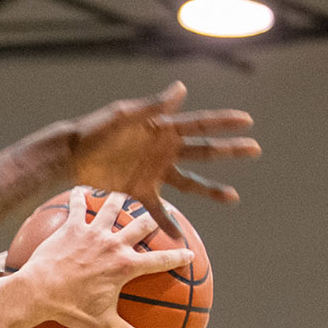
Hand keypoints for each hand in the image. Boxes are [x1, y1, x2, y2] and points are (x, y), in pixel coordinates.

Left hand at [16, 187, 193, 327]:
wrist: (38, 292)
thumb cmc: (70, 309)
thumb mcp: (102, 324)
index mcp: (126, 266)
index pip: (161, 260)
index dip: (178, 257)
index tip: (188, 254)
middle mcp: (114, 243)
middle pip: (143, 223)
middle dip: (152, 218)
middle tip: (155, 214)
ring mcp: (93, 231)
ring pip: (114, 205)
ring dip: (119, 198)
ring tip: (122, 191)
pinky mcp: (71, 225)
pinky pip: (77, 204)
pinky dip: (79, 196)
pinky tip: (80, 188)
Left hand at [68, 81, 257, 238]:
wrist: (72, 154)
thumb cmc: (96, 129)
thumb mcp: (124, 115)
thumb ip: (152, 107)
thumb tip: (181, 89)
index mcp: (163, 129)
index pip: (200, 124)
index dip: (224, 121)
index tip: (248, 120)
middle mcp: (164, 150)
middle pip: (204, 150)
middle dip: (230, 150)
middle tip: (256, 150)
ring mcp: (155, 171)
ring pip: (190, 182)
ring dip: (211, 190)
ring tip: (233, 198)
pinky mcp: (139, 190)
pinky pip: (158, 210)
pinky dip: (167, 223)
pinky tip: (179, 238)